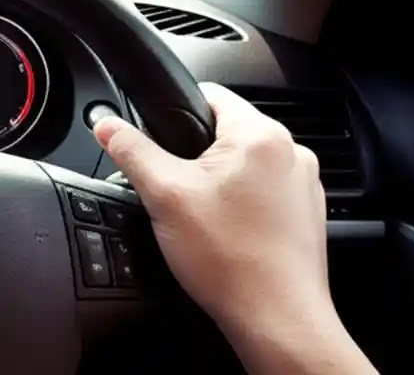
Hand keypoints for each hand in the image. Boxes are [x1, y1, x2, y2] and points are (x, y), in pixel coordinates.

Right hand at [93, 83, 374, 374]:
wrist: (276, 319)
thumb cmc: (231, 262)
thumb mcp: (163, 195)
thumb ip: (131, 150)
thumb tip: (106, 124)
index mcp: (260, 134)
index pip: (209, 94)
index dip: (175, 114)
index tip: (163, 143)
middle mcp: (292, 152)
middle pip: (226, 131)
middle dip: (197, 157)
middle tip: (180, 193)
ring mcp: (304, 184)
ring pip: (245, 165)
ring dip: (221, 182)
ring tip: (205, 219)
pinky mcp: (306, 213)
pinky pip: (265, 193)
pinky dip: (243, 206)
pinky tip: (228, 234)